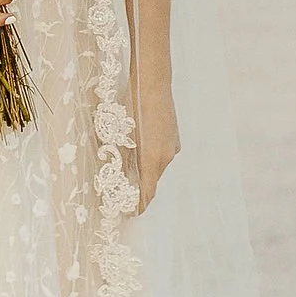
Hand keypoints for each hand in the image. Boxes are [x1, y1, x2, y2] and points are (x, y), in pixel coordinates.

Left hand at [133, 79, 178, 212]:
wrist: (152, 82)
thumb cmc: (131, 106)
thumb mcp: (122, 135)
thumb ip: (124, 158)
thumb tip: (122, 176)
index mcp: (152, 158)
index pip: (147, 192)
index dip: (139, 205)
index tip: (131, 213)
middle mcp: (166, 155)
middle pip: (152, 180)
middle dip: (141, 187)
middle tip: (126, 193)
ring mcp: (172, 145)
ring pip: (158, 166)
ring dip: (146, 170)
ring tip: (131, 169)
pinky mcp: (173, 136)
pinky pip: (162, 154)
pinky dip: (153, 157)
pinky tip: (141, 148)